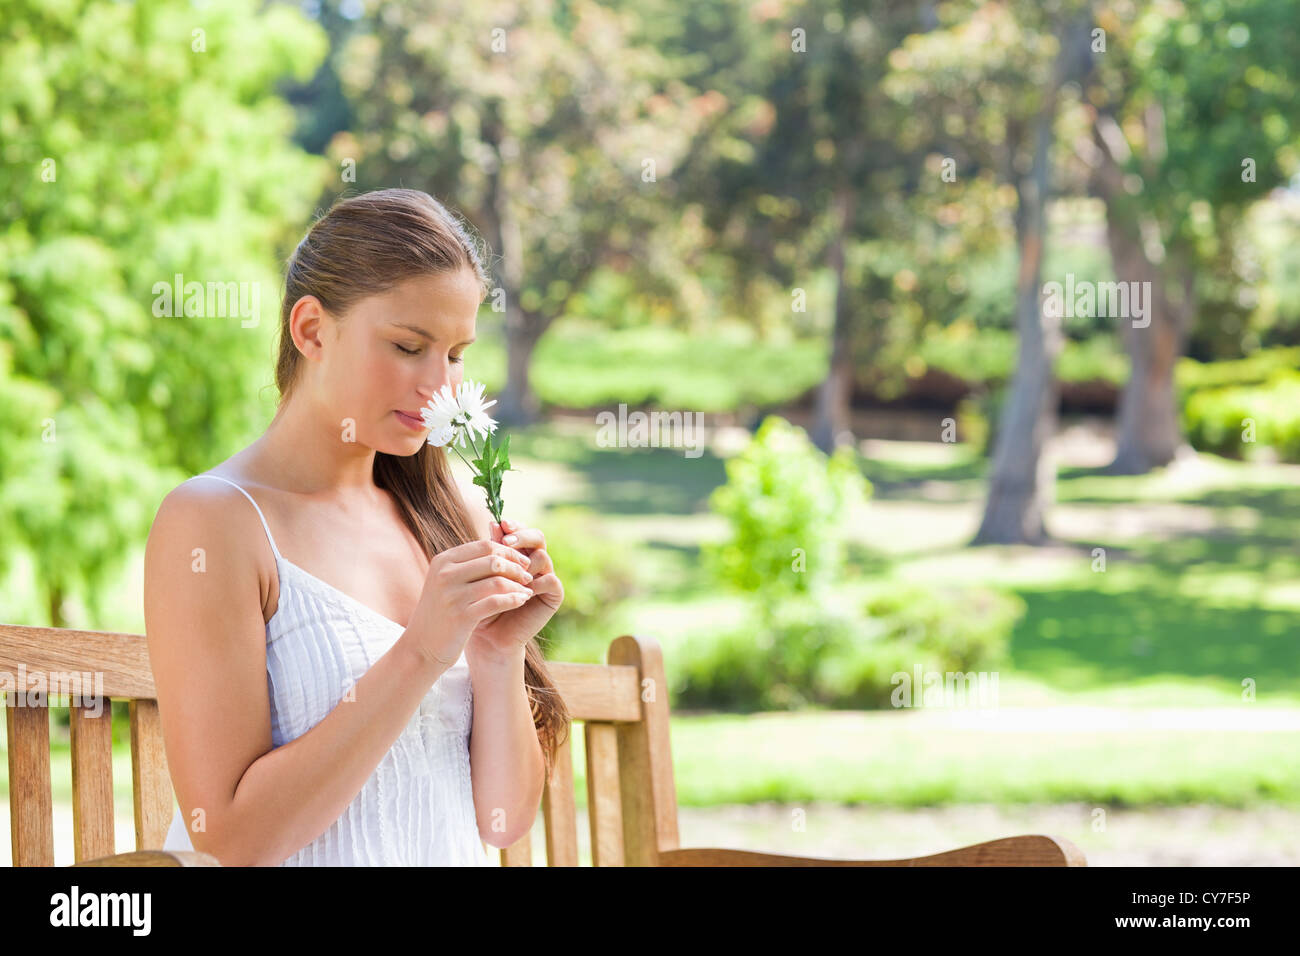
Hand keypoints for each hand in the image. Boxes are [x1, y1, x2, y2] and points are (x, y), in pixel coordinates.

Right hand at [399, 537, 535, 670]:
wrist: (421, 647)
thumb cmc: (441, 612)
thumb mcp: (448, 582)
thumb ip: (469, 564)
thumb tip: (500, 546)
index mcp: (443, 561)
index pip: (484, 546)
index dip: (508, 551)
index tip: (522, 561)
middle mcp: (445, 574)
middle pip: (493, 559)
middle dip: (516, 566)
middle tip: (528, 576)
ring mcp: (451, 595)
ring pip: (497, 581)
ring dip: (518, 585)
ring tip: (528, 590)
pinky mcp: (461, 616)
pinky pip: (496, 602)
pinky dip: (513, 600)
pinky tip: (522, 601)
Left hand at [467, 518, 562, 660]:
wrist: (487, 635)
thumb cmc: (479, 603)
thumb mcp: (482, 574)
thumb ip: (490, 551)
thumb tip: (494, 522)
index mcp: (518, 553)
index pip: (522, 531)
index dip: (514, 526)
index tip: (500, 524)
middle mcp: (534, 562)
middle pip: (538, 537)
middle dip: (522, 536)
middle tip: (506, 541)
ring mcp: (545, 577)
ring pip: (543, 556)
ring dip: (525, 562)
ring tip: (508, 573)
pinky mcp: (553, 595)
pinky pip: (550, 580)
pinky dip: (536, 582)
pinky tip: (522, 589)